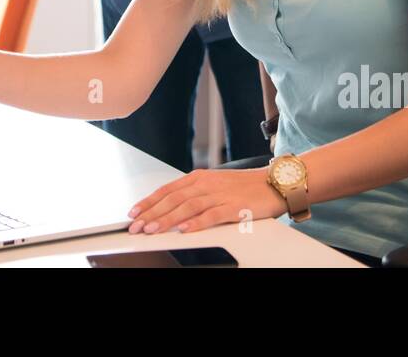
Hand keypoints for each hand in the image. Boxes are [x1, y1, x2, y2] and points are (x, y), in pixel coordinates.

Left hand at [126, 167, 287, 234]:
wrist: (274, 183)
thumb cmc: (244, 187)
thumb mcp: (214, 185)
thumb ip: (194, 193)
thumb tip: (170, 207)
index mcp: (199, 178)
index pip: (167, 190)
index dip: (148, 201)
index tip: (133, 212)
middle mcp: (206, 184)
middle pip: (173, 198)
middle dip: (152, 213)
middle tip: (136, 226)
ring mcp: (220, 194)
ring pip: (187, 206)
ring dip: (167, 219)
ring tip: (152, 229)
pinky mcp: (234, 206)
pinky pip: (211, 215)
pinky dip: (196, 222)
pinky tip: (184, 229)